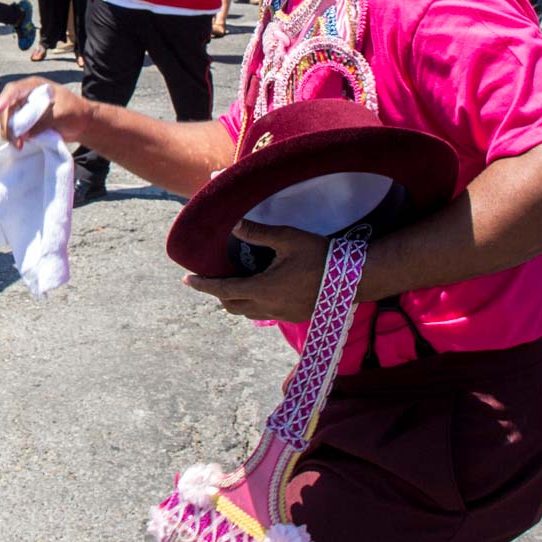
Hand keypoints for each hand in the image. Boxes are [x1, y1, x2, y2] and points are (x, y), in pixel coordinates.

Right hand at [0, 77, 76, 147]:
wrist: (83, 123)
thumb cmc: (75, 112)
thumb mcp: (60, 114)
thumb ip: (42, 122)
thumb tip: (24, 134)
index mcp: (35, 87)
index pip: (14, 90)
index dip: (4, 99)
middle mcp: (26, 96)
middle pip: (7, 107)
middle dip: (7, 124)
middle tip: (14, 140)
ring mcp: (25, 109)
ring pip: (9, 119)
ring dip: (10, 132)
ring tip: (18, 145)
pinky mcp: (26, 121)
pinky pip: (14, 128)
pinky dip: (14, 136)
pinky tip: (19, 144)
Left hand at [181, 220, 329, 323]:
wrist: (354, 279)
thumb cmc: (320, 255)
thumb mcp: (288, 238)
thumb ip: (259, 233)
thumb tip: (234, 224)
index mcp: (263, 289)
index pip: (223, 290)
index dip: (203, 285)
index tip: (187, 280)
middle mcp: (270, 307)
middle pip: (232, 306)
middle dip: (218, 294)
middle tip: (212, 279)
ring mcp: (283, 315)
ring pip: (248, 313)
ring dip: (236, 301)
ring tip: (233, 284)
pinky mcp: (295, 316)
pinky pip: (265, 314)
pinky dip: (255, 305)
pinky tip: (260, 290)